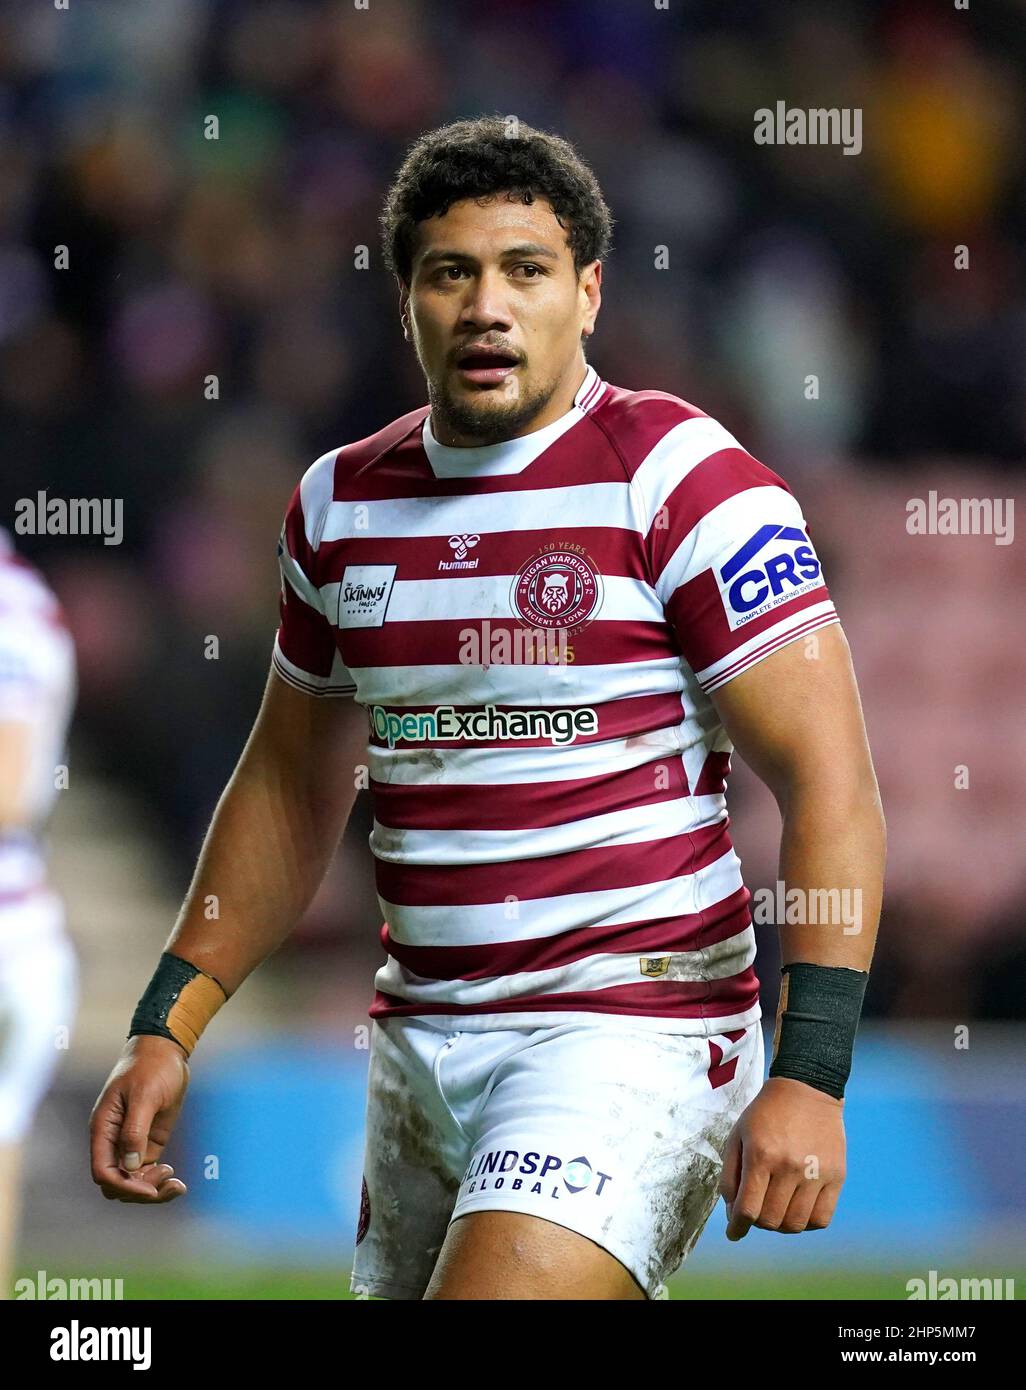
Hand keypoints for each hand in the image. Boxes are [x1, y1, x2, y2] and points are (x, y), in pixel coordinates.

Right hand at [89, 1035, 189, 1203]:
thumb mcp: (144, 1095)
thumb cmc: (151, 1066)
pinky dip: (159, 1181)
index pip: (103, 1172)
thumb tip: (130, 1165)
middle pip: (117, 1184)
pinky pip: (146, 1172)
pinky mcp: (148, 1142)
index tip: (150, 1189)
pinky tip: (176, 1180)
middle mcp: (113, 1141)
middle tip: (170, 1182)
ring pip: (132, 1182)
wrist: (165, 1050)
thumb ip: (135, 1130)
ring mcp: (131, 1143)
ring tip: (178, 1185)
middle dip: (140, 1191)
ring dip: (152, 1190)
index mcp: (103, 1129)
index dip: (123, 1186)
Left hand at [719, 1076, 844, 1239]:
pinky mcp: (837, 1176)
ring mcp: (816, 1172)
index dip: (737, 1227)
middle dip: (758, 1222)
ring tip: (777, 1209)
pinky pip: (822, 1219)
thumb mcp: (738, 1135)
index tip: (733, 1232)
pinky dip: (807, 1223)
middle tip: (756, 1210)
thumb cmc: (765, 1113)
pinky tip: (798, 1208)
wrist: (806, 1088)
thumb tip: (733, 1213)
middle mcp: (789, 1166)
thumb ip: (730, 1175)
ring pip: (796, 1224)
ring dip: (781, 1225)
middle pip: (771, 1221)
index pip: (747, 1209)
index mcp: (761, 1155)